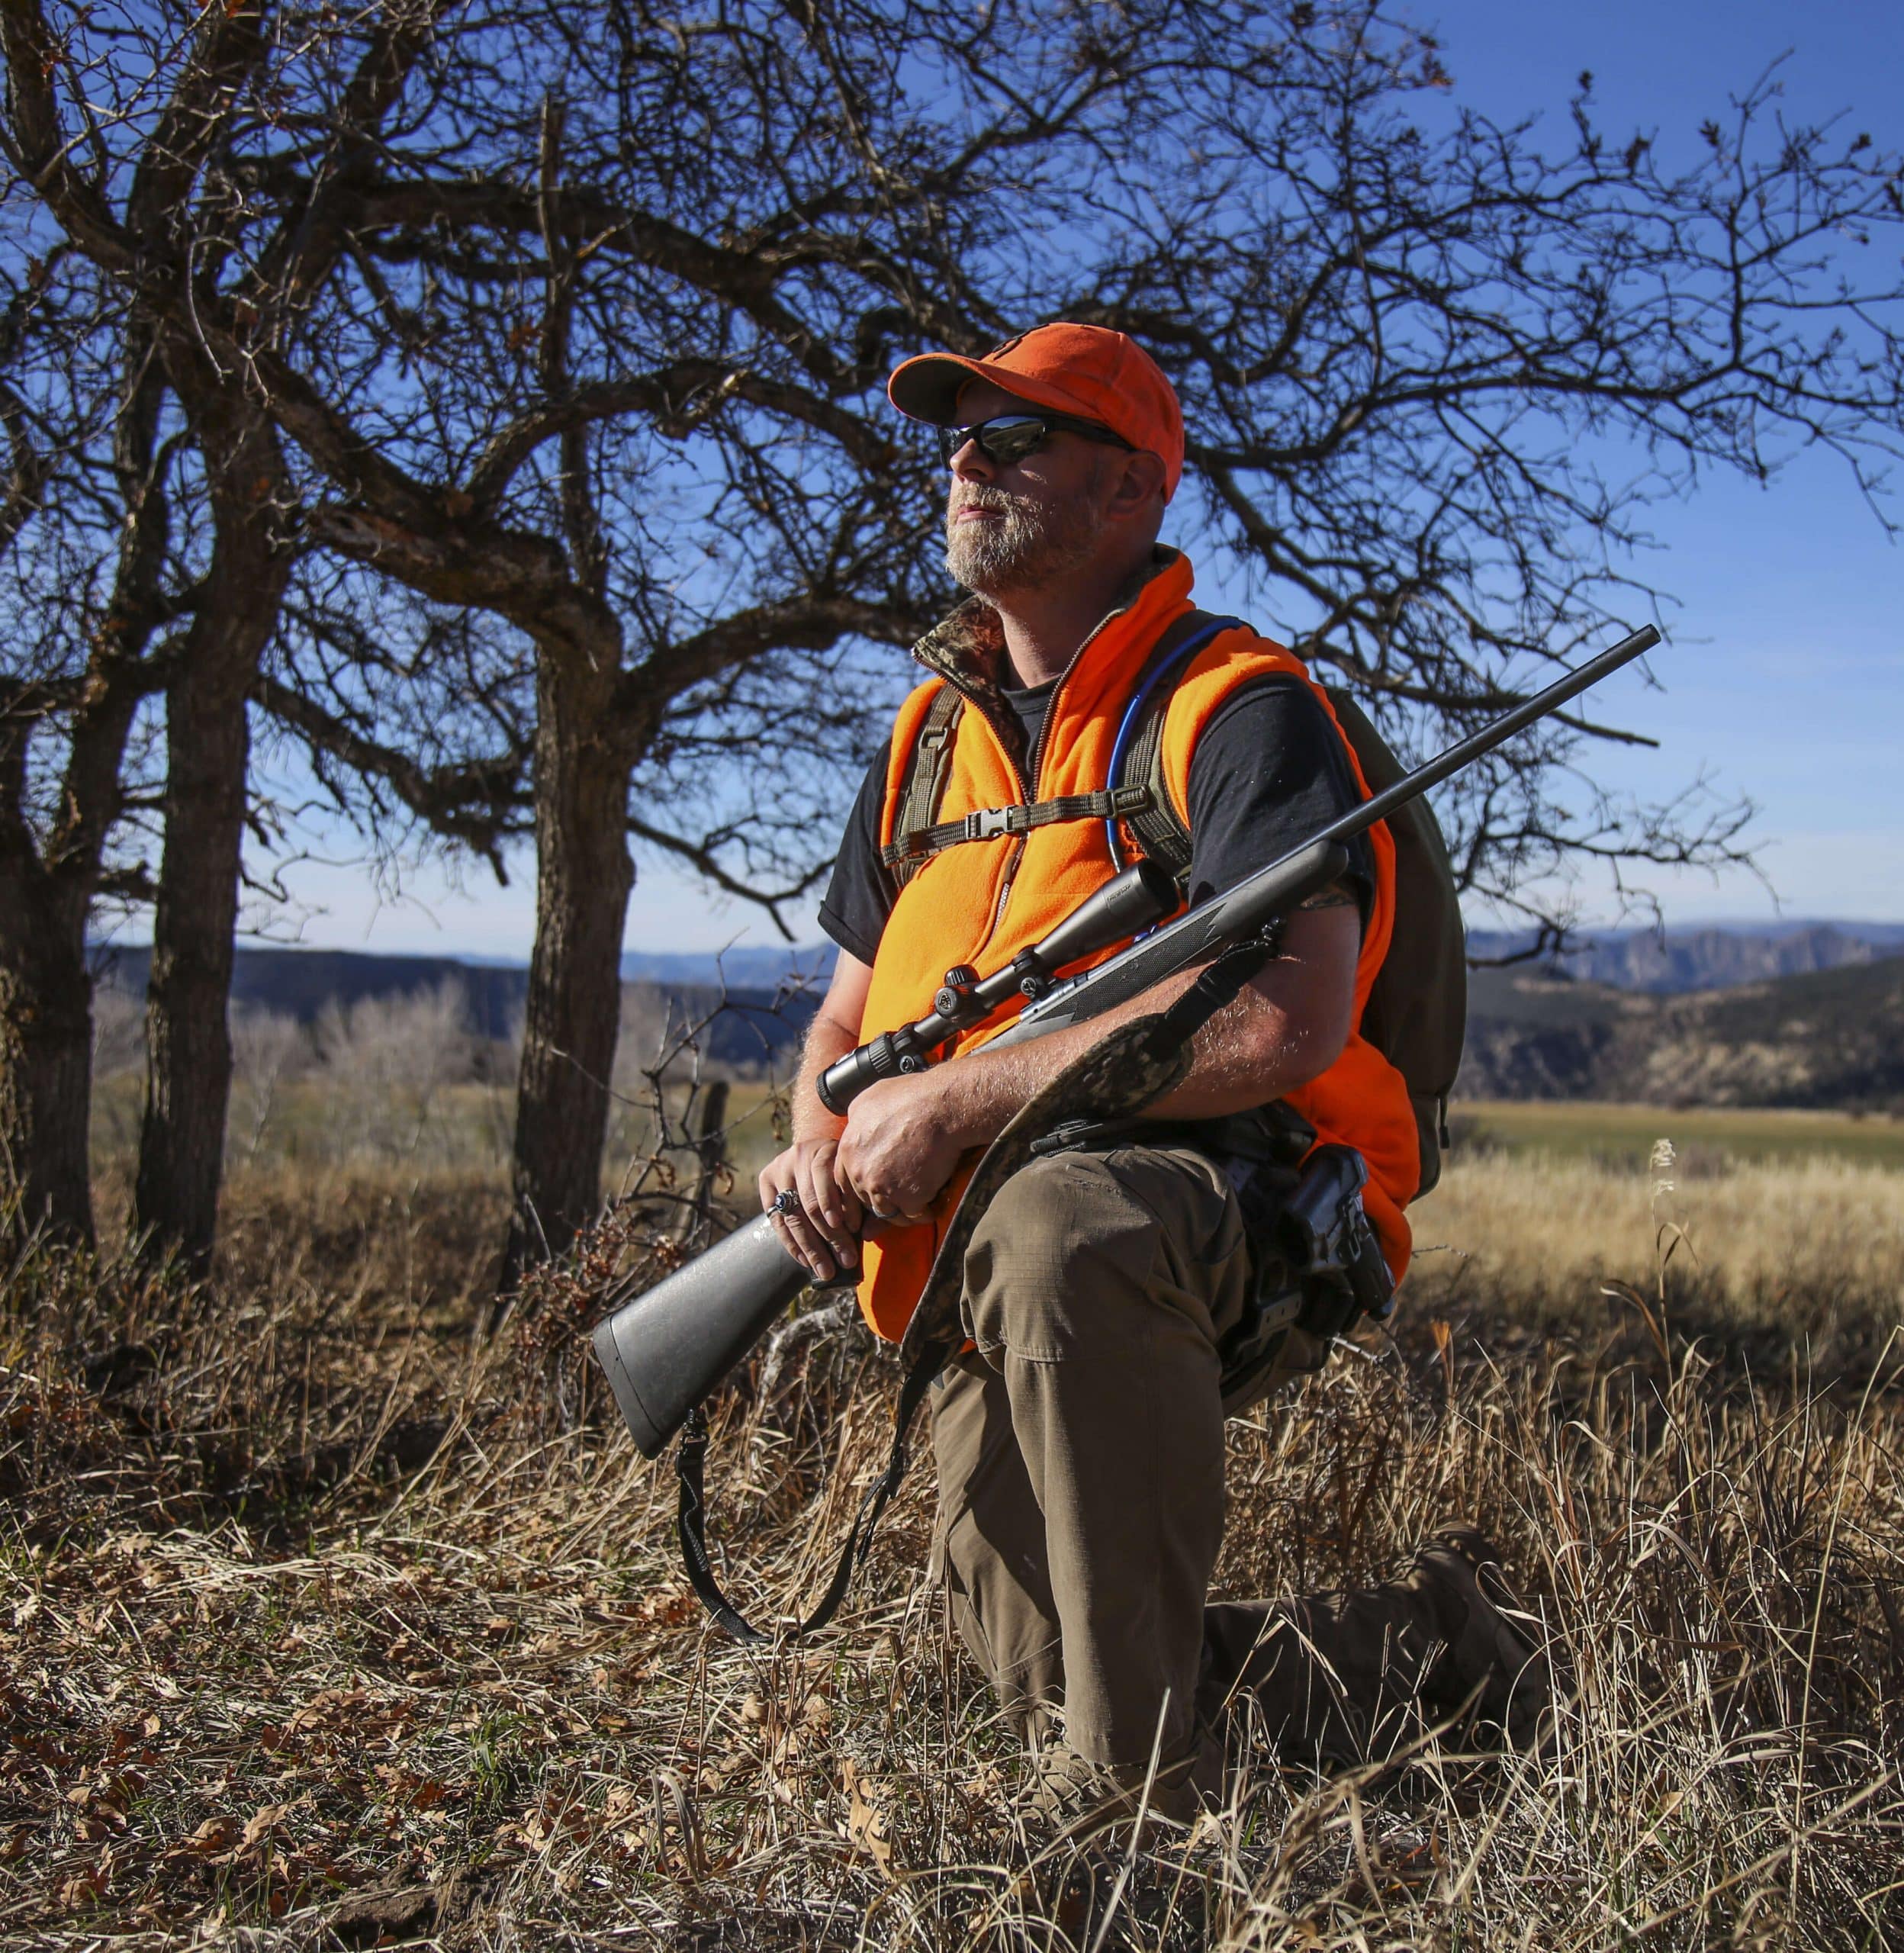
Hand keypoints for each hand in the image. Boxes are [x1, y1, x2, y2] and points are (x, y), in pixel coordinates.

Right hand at [759, 1135, 861, 1282]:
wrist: (815, 1151)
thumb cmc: (844, 1171)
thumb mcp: (854, 1178)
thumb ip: (861, 1200)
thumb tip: (866, 1234)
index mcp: (825, 1148)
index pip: (828, 1177)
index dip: (839, 1204)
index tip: (854, 1229)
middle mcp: (798, 1155)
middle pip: (810, 1202)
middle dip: (830, 1236)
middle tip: (846, 1261)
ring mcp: (780, 1168)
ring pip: (793, 1216)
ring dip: (811, 1248)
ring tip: (826, 1270)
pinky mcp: (766, 1180)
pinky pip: (777, 1221)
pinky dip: (792, 1245)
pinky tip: (805, 1261)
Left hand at [834, 1072, 968, 1223]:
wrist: (942, 1107)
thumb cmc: (912, 1095)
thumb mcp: (871, 1097)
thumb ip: (858, 1117)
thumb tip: (856, 1124)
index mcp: (848, 1149)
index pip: (844, 1179)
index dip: (860, 1187)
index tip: (874, 1192)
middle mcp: (859, 1171)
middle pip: (864, 1198)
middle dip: (882, 1200)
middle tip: (900, 1201)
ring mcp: (881, 1188)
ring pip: (888, 1212)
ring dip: (903, 1210)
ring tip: (920, 1205)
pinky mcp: (907, 1199)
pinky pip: (914, 1215)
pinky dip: (926, 1212)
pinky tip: (935, 1205)